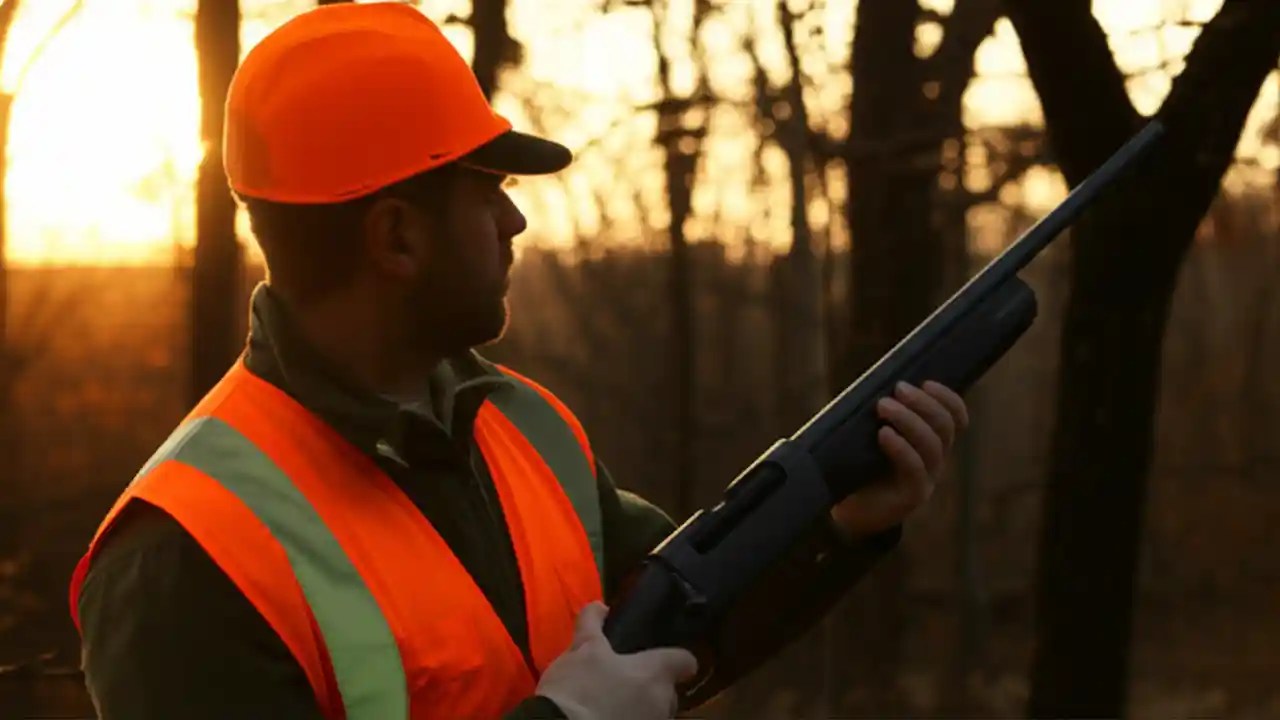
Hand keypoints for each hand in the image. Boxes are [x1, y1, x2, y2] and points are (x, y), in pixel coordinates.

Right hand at [535, 602, 697, 719]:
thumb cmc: (578, 686)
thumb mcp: (581, 648)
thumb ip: (593, 623)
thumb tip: (601, 606)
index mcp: (655, 674)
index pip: (685, 661)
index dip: (676, 659)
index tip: (661, 659)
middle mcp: (663, 704)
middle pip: (669, 692)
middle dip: (652, 688)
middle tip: (625, 683)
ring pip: (656, 715)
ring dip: (641, 710)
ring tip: (614, 706)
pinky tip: (607, 718)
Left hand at [829, 380, 968, 538]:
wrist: (847, 509)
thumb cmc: (858, 465)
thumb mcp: (871, 434)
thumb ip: (883, 414)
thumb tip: (878, 380)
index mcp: (931, 443)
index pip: (956, 419)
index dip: (948, 399)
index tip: (926, 382)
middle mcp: (934, 461)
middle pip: (945, 427)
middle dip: (924, 403)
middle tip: (898, 389)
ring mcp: (926, 480)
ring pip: (932, 445)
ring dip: (909, 420)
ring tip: (883, 406)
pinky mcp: (911, 497)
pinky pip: (915, 468)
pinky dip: (901, 447)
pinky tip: (883, 434)